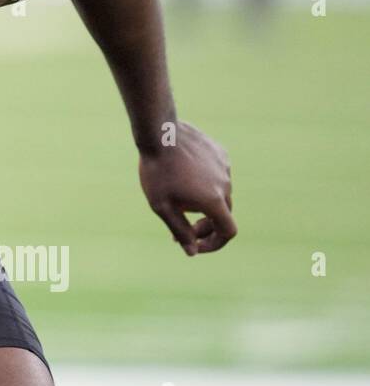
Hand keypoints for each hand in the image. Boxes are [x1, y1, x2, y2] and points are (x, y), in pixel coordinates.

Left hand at [137, 120, 234, 255]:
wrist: (159, 133)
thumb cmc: (157, 171)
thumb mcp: (162, 207)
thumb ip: (180, 231)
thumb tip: (193, 252)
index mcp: (214, 200)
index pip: (228, 231)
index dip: (215, 243)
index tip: (198, 245)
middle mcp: (225, 184)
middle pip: (223, 213)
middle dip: (204, 225)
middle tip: (181, 227)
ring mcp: (225, 167)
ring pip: (219, 192)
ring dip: (204, 202)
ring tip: (178, 197)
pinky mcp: (220, 153)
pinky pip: (216, 173)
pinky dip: (205, 181)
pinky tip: (184, 176)